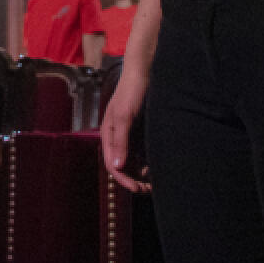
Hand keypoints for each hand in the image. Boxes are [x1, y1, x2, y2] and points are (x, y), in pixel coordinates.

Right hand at [99, 75, 149, 192]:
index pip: (112, 164)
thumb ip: (120, 141)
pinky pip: (141, 153)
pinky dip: (147, 163)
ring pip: (133, 162)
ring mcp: (129, 136)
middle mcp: (117, 137)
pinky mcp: (139, 132)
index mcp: (108, 134)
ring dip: (141, 174)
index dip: (124, 179)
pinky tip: (156, 167)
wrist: (144, 72)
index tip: (137, 189)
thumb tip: (116, 165)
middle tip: (149, 190)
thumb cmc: (131, 91)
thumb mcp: (125, 116)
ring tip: (154, 182)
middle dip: (133, 180)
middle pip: (122, 166)